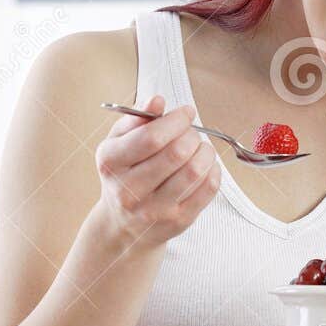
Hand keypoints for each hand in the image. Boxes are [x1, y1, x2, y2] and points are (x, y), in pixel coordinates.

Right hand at [95, 94, 220, 248]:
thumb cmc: (123, 176)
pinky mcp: (178, 221)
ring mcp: (155, 209)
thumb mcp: (118, 144)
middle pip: (176, 153)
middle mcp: (130, 190)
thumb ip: (136, 119)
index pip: (151, 138)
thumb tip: (157, 101)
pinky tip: (206, 166)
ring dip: (205, 152)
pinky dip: (213, 171)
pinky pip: (207, 190)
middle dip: (191, 135)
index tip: (186, 113)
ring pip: (194, 172)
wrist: (122, 225)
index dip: (176, 120)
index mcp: (112, 163)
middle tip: (191, 133)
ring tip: (200, 148)